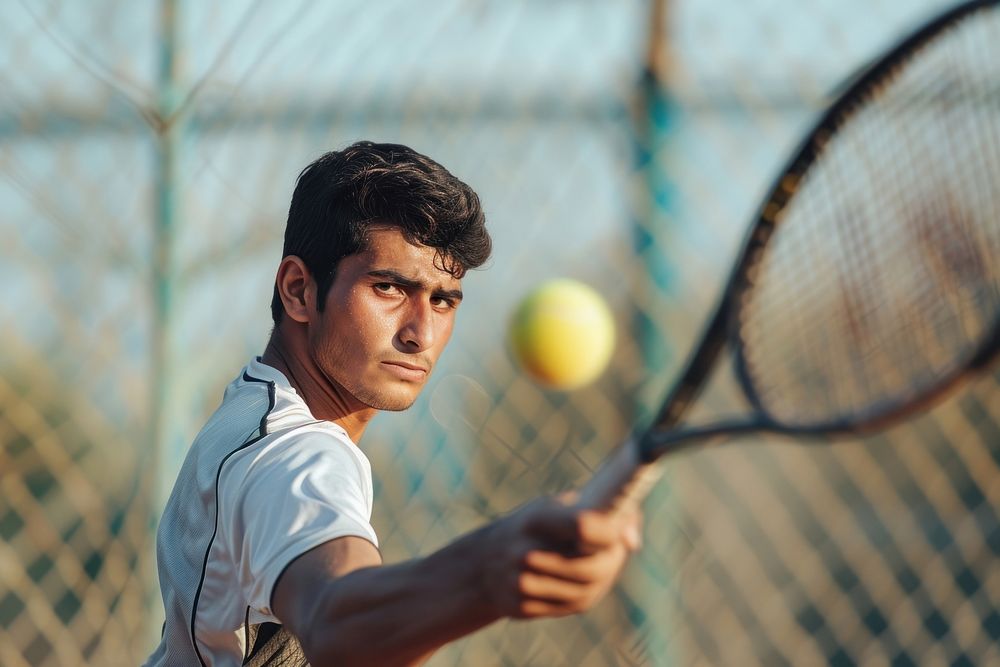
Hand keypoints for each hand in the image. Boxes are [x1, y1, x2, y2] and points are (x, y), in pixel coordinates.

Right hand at [481, 496, 641, 618]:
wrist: (484, 562)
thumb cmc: (535, 527)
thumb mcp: (558, 506)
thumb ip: (602, 512)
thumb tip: (633, 541)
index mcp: (537, 518)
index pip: (585, 527)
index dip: (610, 532)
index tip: (619, 531)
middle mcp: (525, 551)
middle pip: (591, 569)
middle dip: (609, 561)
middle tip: (614, 550)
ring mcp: (520, 583)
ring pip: (584, 592)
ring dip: (598, 580)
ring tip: (595, 563)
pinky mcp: (520, 608)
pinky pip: (569, 607)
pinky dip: (579, 595)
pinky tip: (576, 581)